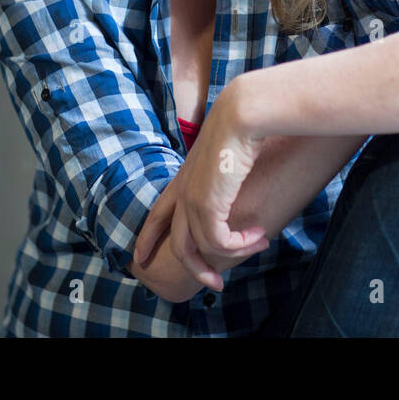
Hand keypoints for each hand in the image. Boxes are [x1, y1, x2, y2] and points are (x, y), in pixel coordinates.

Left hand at [132, 77, 269, 290]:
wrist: (243, 114)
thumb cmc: (243, 126)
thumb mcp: (227, 153)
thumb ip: (224, 170)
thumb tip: (236, 177)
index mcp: (184, 177)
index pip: (157, 213)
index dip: (146, 238)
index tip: (139, 260)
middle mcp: (182, 190)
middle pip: (175, 243)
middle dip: (194, 269)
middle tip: (217, 284)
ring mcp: (191, 199)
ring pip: (197, 249)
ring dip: (235, 252)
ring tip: (259, 243)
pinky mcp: (206, 205)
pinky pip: (219, 242)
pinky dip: (240, 245)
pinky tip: (259, 235)